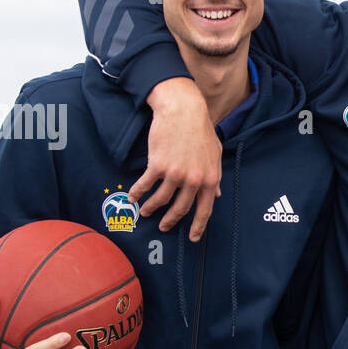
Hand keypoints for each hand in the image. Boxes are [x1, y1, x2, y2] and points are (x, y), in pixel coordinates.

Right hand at [138, 77, 222, 241]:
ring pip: (161, 200)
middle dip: (171, 220)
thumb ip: (214, 176)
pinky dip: (137, 193)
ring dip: (151, 208)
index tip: (192, 238)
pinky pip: (146, 186)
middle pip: (181, 209)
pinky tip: (132, 197)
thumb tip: (215, 195)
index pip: (204, 209)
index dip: (198, 226)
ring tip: (145, 212)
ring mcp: (176, 174)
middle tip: (164, 227)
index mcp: (210, 179)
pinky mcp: (159, 165)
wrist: (183, 110)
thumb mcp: (215, 154)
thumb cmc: (200, 130)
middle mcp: (194, 180)